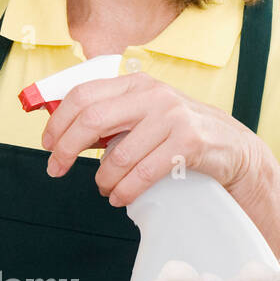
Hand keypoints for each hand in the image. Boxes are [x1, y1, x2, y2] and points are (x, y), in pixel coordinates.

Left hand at [41, 71, 262, 206]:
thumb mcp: (142, 114)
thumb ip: (109, 117)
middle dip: (66, 149)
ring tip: (104, 188)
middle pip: (92, 119)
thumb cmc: (176, 132)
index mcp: (134, 83)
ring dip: (103, 179)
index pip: (82, 95)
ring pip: (118, 154)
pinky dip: (125, 190)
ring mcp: (173, 116)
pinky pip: (144, 172)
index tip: (46, 144)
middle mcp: (152, 94)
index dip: (57, 121)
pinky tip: (119, 197)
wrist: (232, 146)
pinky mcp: (189, 142)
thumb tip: (61, 133)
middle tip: (56, 169)